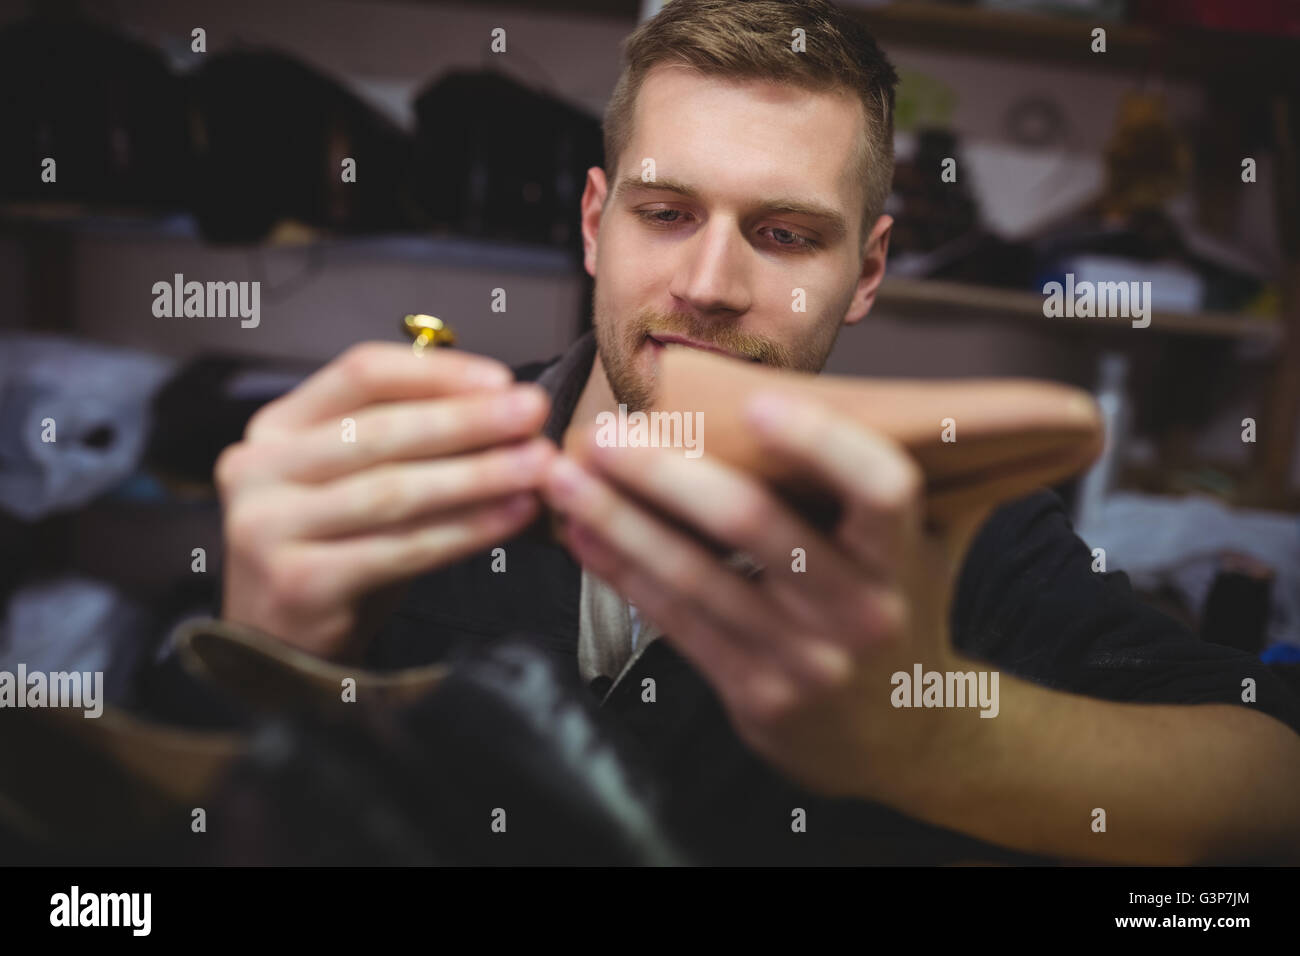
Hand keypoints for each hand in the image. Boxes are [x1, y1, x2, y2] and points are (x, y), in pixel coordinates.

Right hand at [216, 342, 555, 660]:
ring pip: (394, 490)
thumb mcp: (355, 482)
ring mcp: (268, 527)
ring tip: (535, 466)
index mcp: (277, 427)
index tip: (501, 380)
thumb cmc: (334, 552)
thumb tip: (505, 408)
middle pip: (381, 430)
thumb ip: (409, 441)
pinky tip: (511, 517)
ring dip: (477, 475)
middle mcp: (258, 468)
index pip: (361, 375)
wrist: (281, 652)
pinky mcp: (297, 581)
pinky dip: (464, 531)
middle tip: (533, 412)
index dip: (436, 373)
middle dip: (469, 420)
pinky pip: (401, 548)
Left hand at [542, 390, 981, 798]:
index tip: (758, 403)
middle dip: (666, 472)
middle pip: (755, 525)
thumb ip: (850, 497)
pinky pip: (678, 622)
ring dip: (621, 521)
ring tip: (566, 479)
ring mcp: (806, 658)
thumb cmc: (888, 612)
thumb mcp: (901, 553)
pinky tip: (585, 537)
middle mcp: (859, 609)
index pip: (880, 489)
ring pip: (697, 576)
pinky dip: (625, 573)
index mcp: (900, 557)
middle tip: (607, 432)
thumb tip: (758, 400)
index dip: (822, 443)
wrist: (900, 737)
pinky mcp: (759, 695)